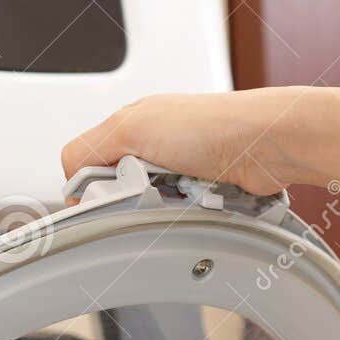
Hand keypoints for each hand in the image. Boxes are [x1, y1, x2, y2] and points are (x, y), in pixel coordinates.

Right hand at [60, 88, 314, 194]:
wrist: (267, 142)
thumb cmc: (212, 124)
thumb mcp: (132, 127)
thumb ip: (91, 150)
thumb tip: (72, 182)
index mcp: (132, 124)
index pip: (87, 163)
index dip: (90, 186)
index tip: (101, 200)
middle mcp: (157, 145)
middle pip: (122, 191)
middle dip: (133, 200)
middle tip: (148, 195)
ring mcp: (184, 169)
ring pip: (154, 208)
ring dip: (165, 209)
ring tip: (182, 196)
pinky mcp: (209, 190)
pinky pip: (187, 215)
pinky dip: (192, 213)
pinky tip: (203, 203)